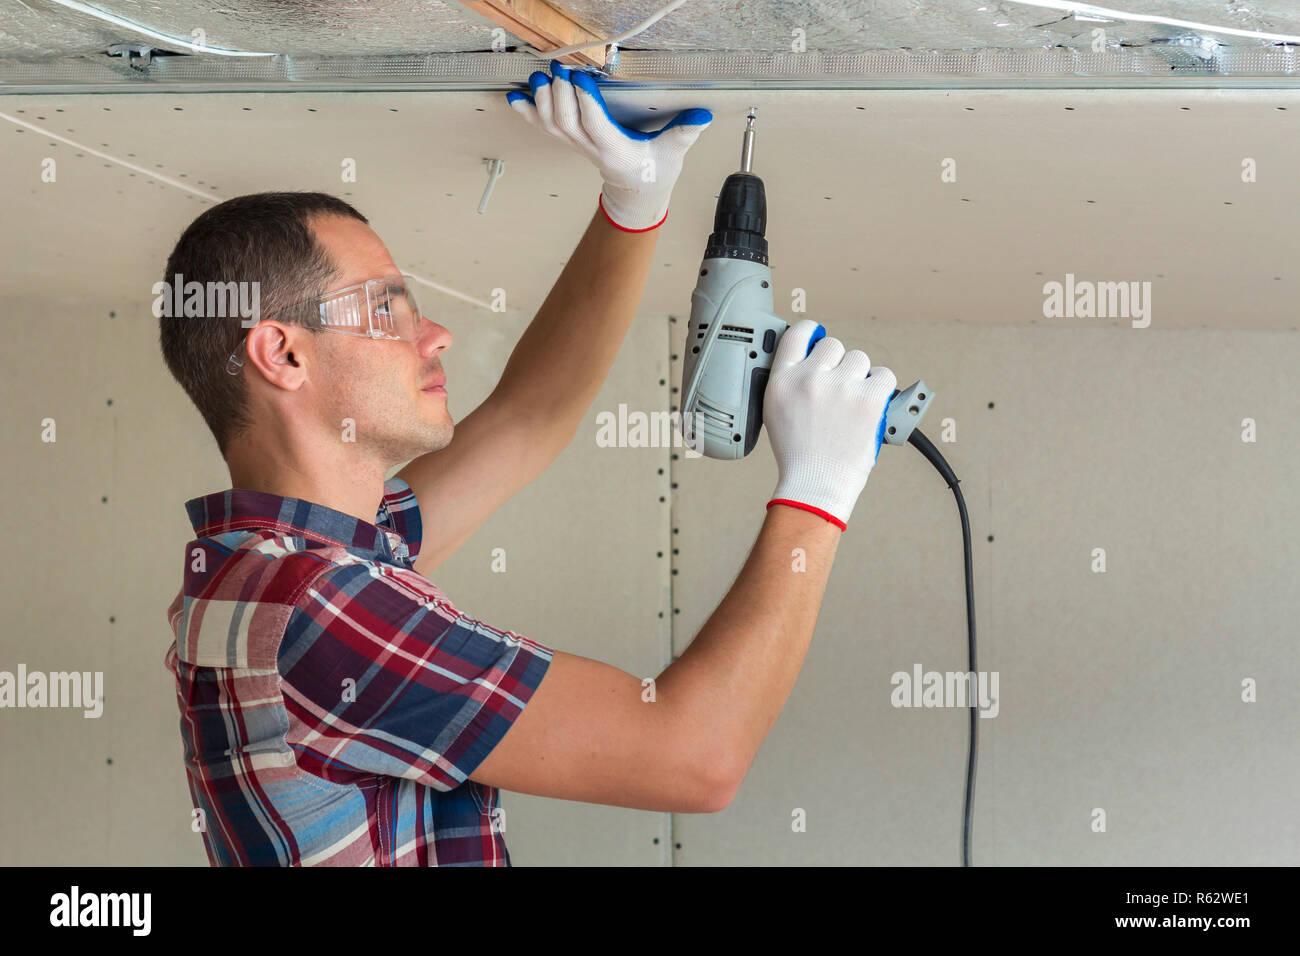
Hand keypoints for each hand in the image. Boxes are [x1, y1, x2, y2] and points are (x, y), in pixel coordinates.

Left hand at [506, 59, 712, 230]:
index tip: (580, 76)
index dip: (585, 102)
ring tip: (540, 77)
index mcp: (616, 150)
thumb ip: (685, 132)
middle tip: (558, 68)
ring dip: (542, 101)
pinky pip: (545, 128)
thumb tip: (702, 115)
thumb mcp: (674, 153)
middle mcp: (591, 148)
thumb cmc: (654, 171)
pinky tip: (517, 97)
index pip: (595, 125)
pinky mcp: (571, 141)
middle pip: (566, 123)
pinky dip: (529, 113)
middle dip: (558, 95)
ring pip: (552, 126)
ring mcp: (578, 146)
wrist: (637, 193)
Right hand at [762, 319, 897, 530]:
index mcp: (783, 380)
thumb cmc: (800, 455)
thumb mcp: (777, 411)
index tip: (818, 336)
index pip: (796, 335)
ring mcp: (841, 387)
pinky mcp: (869, 398)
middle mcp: (810, 378)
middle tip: (838, 390)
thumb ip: (792, 381)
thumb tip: (815, 359)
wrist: (816, 484)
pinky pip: (884, 376)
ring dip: (861, 377)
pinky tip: (871, 405)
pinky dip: (881, 388)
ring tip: (853, 403)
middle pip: (833, 346)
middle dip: (839, 364)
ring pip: (860, 359)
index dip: (811, 332)